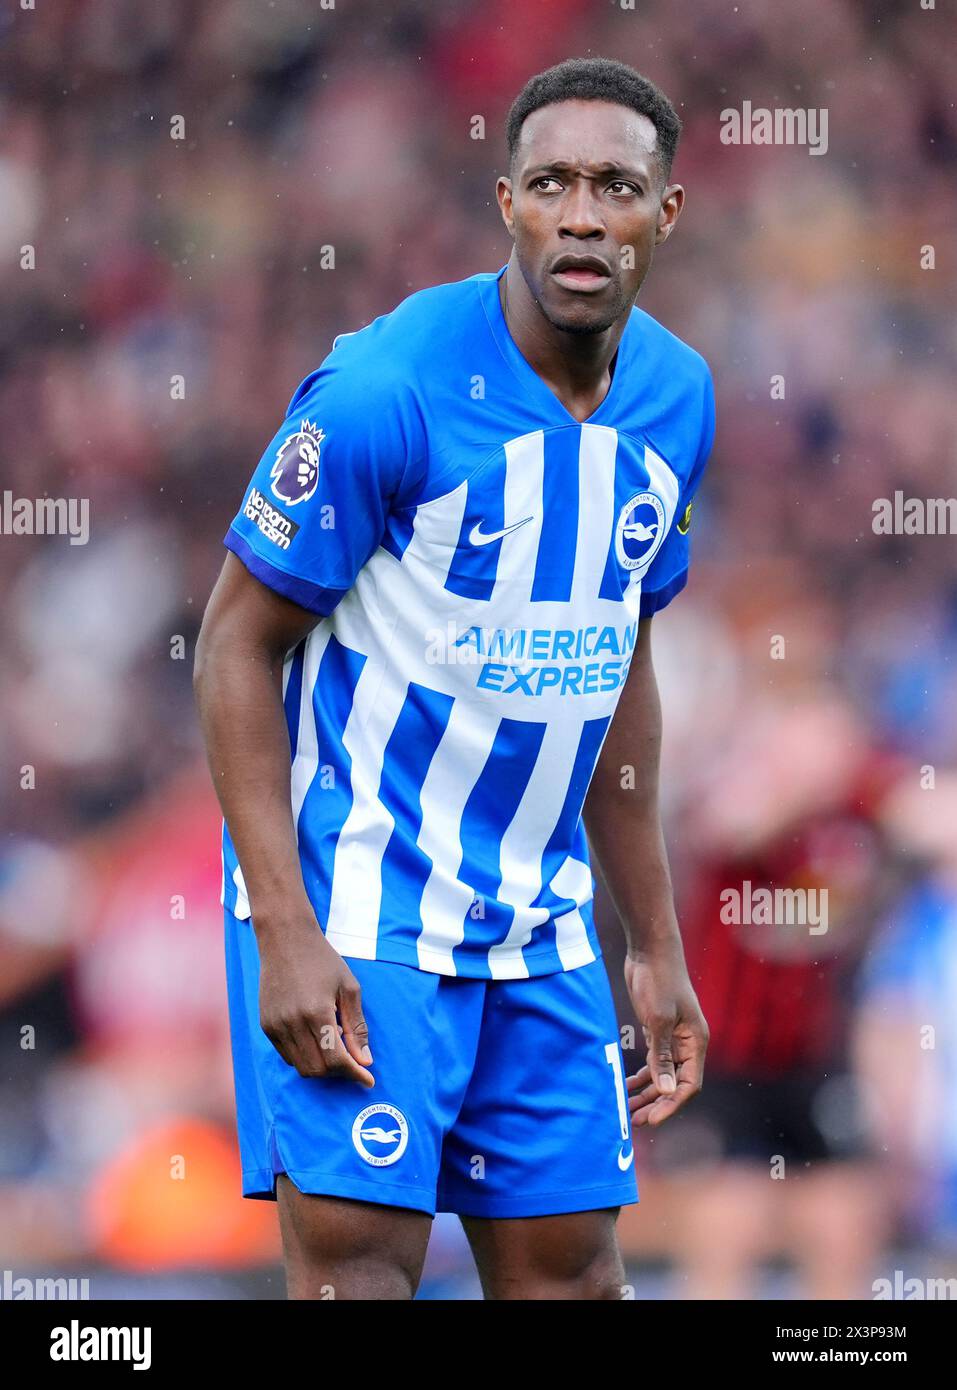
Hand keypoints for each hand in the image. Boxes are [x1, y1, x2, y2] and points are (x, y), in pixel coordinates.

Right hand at [257, 914, 374, 1086]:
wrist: (285, 939)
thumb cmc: (323, 960)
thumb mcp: (349, 988)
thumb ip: (357, 1026)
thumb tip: (365, 1060)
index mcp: (317, 1012)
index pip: (336, 1059)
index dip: (354, 1073)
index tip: (368, 1080)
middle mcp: (292, 1022)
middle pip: (318, 1069)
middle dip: (340, 1072)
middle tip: (354, 1061)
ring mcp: (275, 1025)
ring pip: (301, 1066)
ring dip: (322, 1066)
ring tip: (335, 1044)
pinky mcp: (265, 1025)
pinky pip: (286, 1056)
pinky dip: (305, 1057)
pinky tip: (316, 1039)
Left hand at [624, 947, 707, 1127]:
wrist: (649, 950)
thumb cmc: (659, 981)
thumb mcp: (659, 1020)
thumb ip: (663, 1055)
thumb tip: (667, 1089)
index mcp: (696, 1042)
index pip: (689, 1084)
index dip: (672, 1104)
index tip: (653, 1120)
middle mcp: (687, 1043)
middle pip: (675, 1084)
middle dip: (656, 1103)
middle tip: (635, 1121)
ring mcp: (673, 1037)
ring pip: (662, 1074)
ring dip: (647, 1093)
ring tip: (628, 1110)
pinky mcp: (657, 1030)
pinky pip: (653, 1061)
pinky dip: (642, 1075)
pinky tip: (627, 1085)